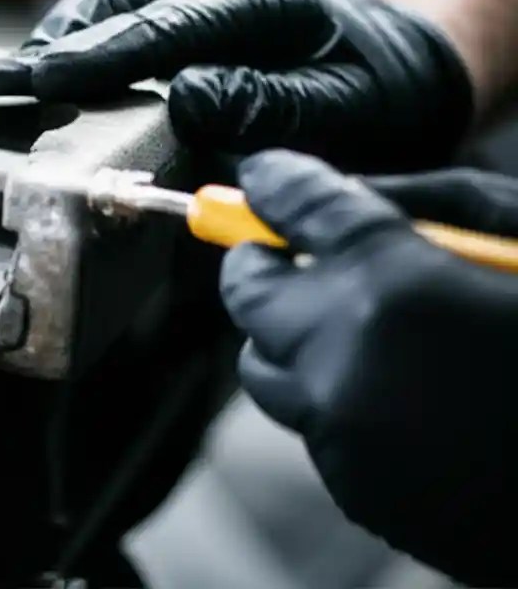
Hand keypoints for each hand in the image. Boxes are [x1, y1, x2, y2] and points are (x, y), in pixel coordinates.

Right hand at [0, 0, 473, 170]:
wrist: (382, 71)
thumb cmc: (368, 97)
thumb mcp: (346, 109)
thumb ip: (273, 105)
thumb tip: (189, 99)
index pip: (172, 24)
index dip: (104, 54)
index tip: (48, 79)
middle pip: (120, 3)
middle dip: (54, 48)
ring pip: (103, 2)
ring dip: (50, 44)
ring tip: (0, 85)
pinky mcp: (168, 4)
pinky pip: (106, 16)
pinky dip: (67, 47)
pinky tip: (35, 79)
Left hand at [221, 149, 517, 583]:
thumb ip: (430, 202)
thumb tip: (349, 192)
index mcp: (393, 289)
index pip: (291, 210)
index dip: (274, 186)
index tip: (267, 180)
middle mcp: (345, 367)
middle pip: (246, 297)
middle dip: (266, 267)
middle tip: (296, 255)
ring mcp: (346, 440)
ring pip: (270, 374)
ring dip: (299, 343)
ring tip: (375, 335)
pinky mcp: (361, 494)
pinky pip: (319, 431)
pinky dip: (345, 406)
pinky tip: (421, 403)